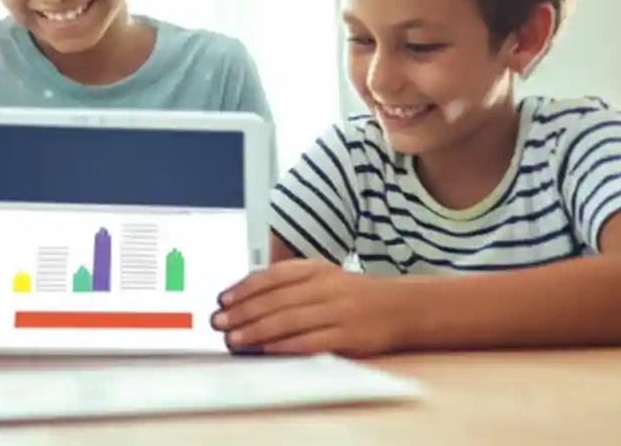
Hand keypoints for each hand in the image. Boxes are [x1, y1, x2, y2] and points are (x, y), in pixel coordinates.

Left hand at [211, 259, 409, 355]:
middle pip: (275, 299)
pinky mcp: (348, 336)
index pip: (272, 276)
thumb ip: (290, 284)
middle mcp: (325, 286)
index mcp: (316, 269)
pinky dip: (285, 346)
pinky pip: (310, 342)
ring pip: (288, 320)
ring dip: (256, 331)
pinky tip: (266, 351)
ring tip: (234, 340)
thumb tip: (246, 299)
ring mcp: (337, 311)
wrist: (402, 307)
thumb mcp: (324, 277)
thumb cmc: (354, 295)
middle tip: (219, 323)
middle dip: (243, 312)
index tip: (222, 300)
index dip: (244, 288)